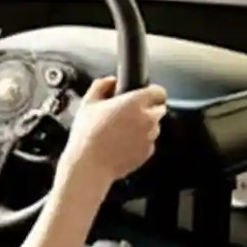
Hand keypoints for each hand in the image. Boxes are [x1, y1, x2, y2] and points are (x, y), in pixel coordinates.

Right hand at [56, 76, 167, 198]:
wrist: (89, 165)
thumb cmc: (87, 135)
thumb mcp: (88, 103)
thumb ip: (101, 86)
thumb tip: (110, 81)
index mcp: (135, 102)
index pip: (159, 92)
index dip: (152, 92)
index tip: (144, 94)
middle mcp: (147, 119)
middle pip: (159, 109)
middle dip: (148, 109)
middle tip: (130, 113)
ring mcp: (150, 137)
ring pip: (154, 127)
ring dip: (145, 126)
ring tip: (123, 131)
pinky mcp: (148, 153)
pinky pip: (149, 143)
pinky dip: (140, 142)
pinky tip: (123, 144)